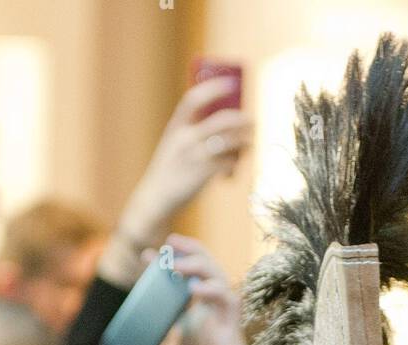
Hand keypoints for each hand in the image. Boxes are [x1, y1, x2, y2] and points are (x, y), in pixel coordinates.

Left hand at [111, 235, 256, 344]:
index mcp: (190, 329)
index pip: (178, 289)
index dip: (164, 269)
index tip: (144, 257)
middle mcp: (206, 319)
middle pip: (200, 273)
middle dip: (185, 253)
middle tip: (164, 246)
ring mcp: (220, 322)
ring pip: (216, 277)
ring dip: (198, 263)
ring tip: (176, 262)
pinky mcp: (231, 331)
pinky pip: (227, 298)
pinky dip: (212, 290)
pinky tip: (194, 290)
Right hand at [121, 81, 251, 243]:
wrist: (156, 198)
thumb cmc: (169, 170)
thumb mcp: (173, 144)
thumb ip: (191, 131)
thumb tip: (222, 122)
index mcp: (175, 127)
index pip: (194, 99)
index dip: (214, 88)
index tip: (231, 82)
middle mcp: (184, 139)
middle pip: (221, 121)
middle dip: (241, 118)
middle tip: (251, 119)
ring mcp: (194, 157)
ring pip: (229, 142)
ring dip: (244, 140)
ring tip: (249, 142)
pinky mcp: (203, 175)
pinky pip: (228, 163)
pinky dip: (236, 161)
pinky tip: (237, 163)